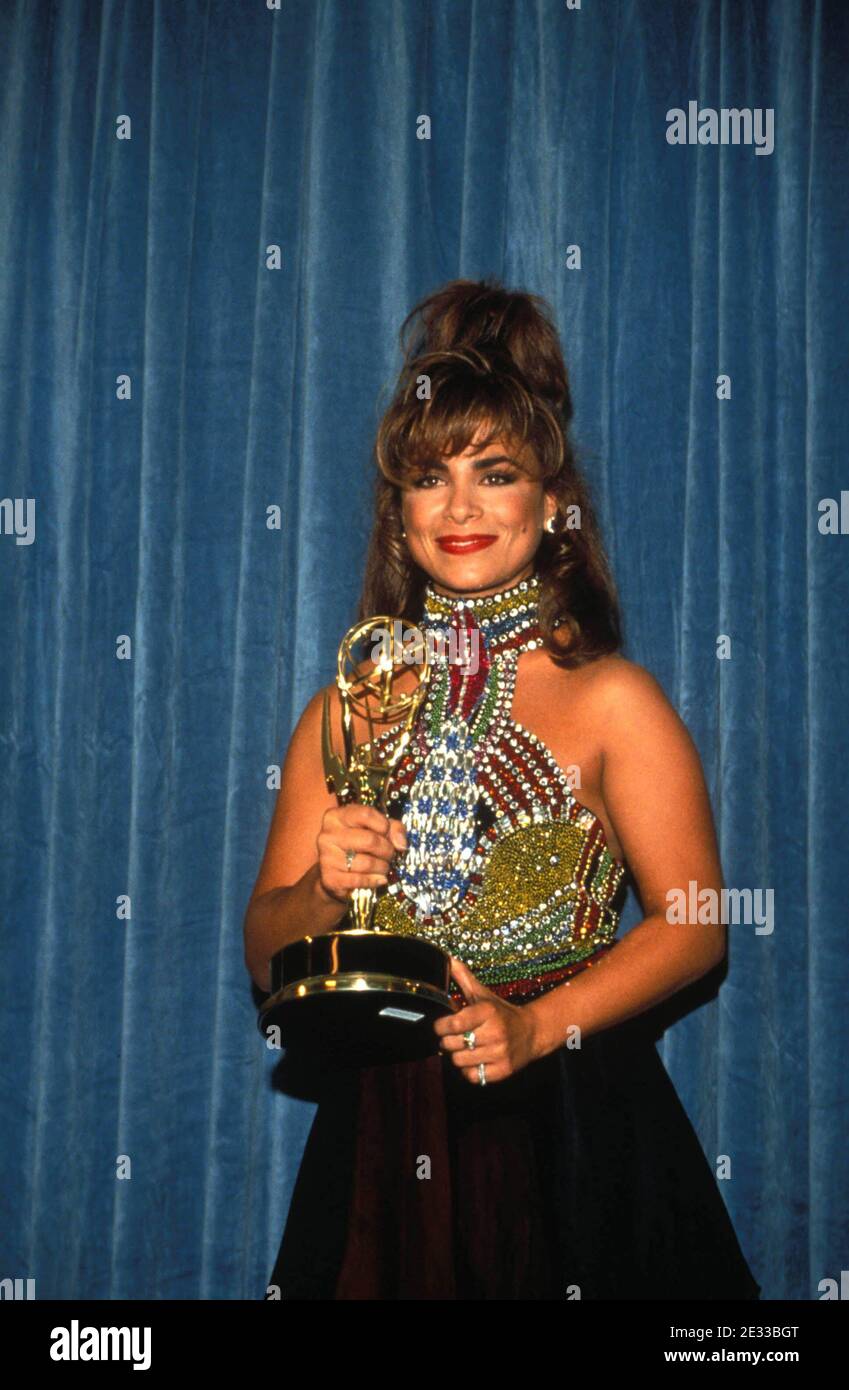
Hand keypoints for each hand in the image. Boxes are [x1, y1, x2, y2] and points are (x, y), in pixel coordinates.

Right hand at [315, 803, 406, 904]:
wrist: (336, 874)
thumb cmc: (358, 846)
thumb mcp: (375, 829)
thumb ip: (392, 828)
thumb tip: (401, 844)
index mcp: (336, 816)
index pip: (366, 814)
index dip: (384, 825)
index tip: (387, 834)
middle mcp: (328, 834)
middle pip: (370, 840)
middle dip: (387, 850)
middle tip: (390, 855)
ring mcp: (326, 857)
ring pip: (367, 863)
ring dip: (382, 867)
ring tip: (383, 867)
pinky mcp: (329, 878)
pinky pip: (359, 880)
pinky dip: (374, 880)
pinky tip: (378, 879)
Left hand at [433, 956, 540, 1083]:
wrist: (532, 1032)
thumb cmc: (501, 1013)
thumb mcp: (484, 994)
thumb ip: (463, 977)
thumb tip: (447, 959)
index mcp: (488, 1011)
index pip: (454, 1023)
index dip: (441, 1026)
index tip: (441, 1026)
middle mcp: (495, 1032)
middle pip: (452, 1045)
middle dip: (448, 1042)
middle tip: (453, 1037)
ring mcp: (500, 1053)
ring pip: (459, 1062)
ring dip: (457, 1056)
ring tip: (464, 1048)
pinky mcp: (503, 1070)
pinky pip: (472, 1076)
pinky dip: (469, 1071)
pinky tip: (475, 1060)